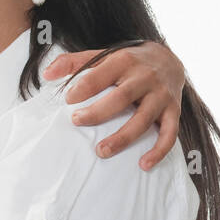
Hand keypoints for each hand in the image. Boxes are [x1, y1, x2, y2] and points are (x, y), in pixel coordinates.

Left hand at [43, 41, 184, 169]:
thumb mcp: (102, 55)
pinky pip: (169, 134)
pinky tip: (144, 164)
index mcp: (124, 61)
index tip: (68, 100)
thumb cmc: (127, 61)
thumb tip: (46, 74)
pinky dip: (159, 150)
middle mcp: (145, 77)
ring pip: (144, 119)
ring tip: (101, 151)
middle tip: (77, 122)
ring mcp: (161, 96)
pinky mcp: (174, 111)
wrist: (168, 59)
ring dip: (123, 138)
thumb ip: (73, 62)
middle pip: (122, 97)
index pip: (101, 75)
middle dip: (98, 113)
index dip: (83, 88)